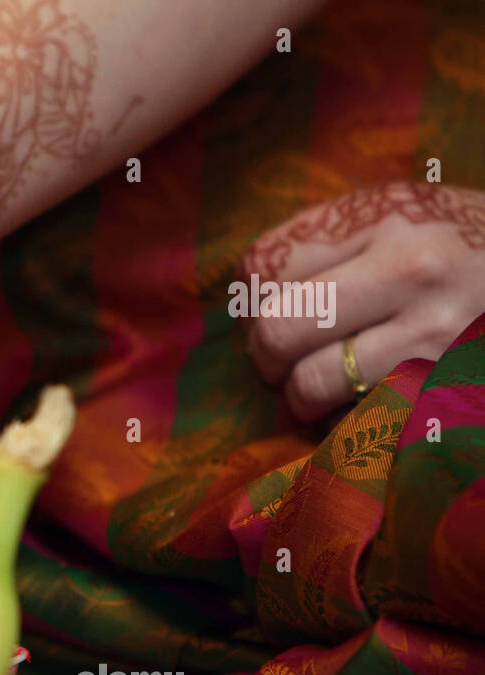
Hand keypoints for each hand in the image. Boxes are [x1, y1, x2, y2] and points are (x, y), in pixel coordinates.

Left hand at [241, 182, 484, 421]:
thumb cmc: (469, 247)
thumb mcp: (407, 213)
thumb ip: (330, 241)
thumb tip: (247, 293)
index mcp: (390, 217)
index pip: (263, 267)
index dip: (252, 299)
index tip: (271, 312)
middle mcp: (415, 272)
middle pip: (275, 331)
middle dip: (266, 356)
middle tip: (283, 362)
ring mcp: (439, 337)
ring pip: (311, 386)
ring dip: (302, 398)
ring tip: (323, 388)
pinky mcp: (448, 392)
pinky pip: (357, 425)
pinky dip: (345, 425)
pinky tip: (366, 406)